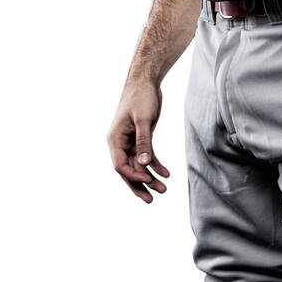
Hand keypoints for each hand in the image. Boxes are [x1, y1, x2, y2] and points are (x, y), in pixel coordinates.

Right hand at [107, 77, 170, 203]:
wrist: (146, 81)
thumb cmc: (141, 97)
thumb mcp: (143, 119)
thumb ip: (144, 142)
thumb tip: (143, 164)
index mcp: (115, 139)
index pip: (120, 165)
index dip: (133, 175)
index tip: (148, 180)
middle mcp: (120, 143)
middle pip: (128, 170)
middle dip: (140, 185)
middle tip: (151, 200)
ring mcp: (130, 142)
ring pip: (139, 165)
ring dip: (150, 177)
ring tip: (163, 189)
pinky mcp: (141, 139)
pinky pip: (147, 156)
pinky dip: (156, 165)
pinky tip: (166, 173)